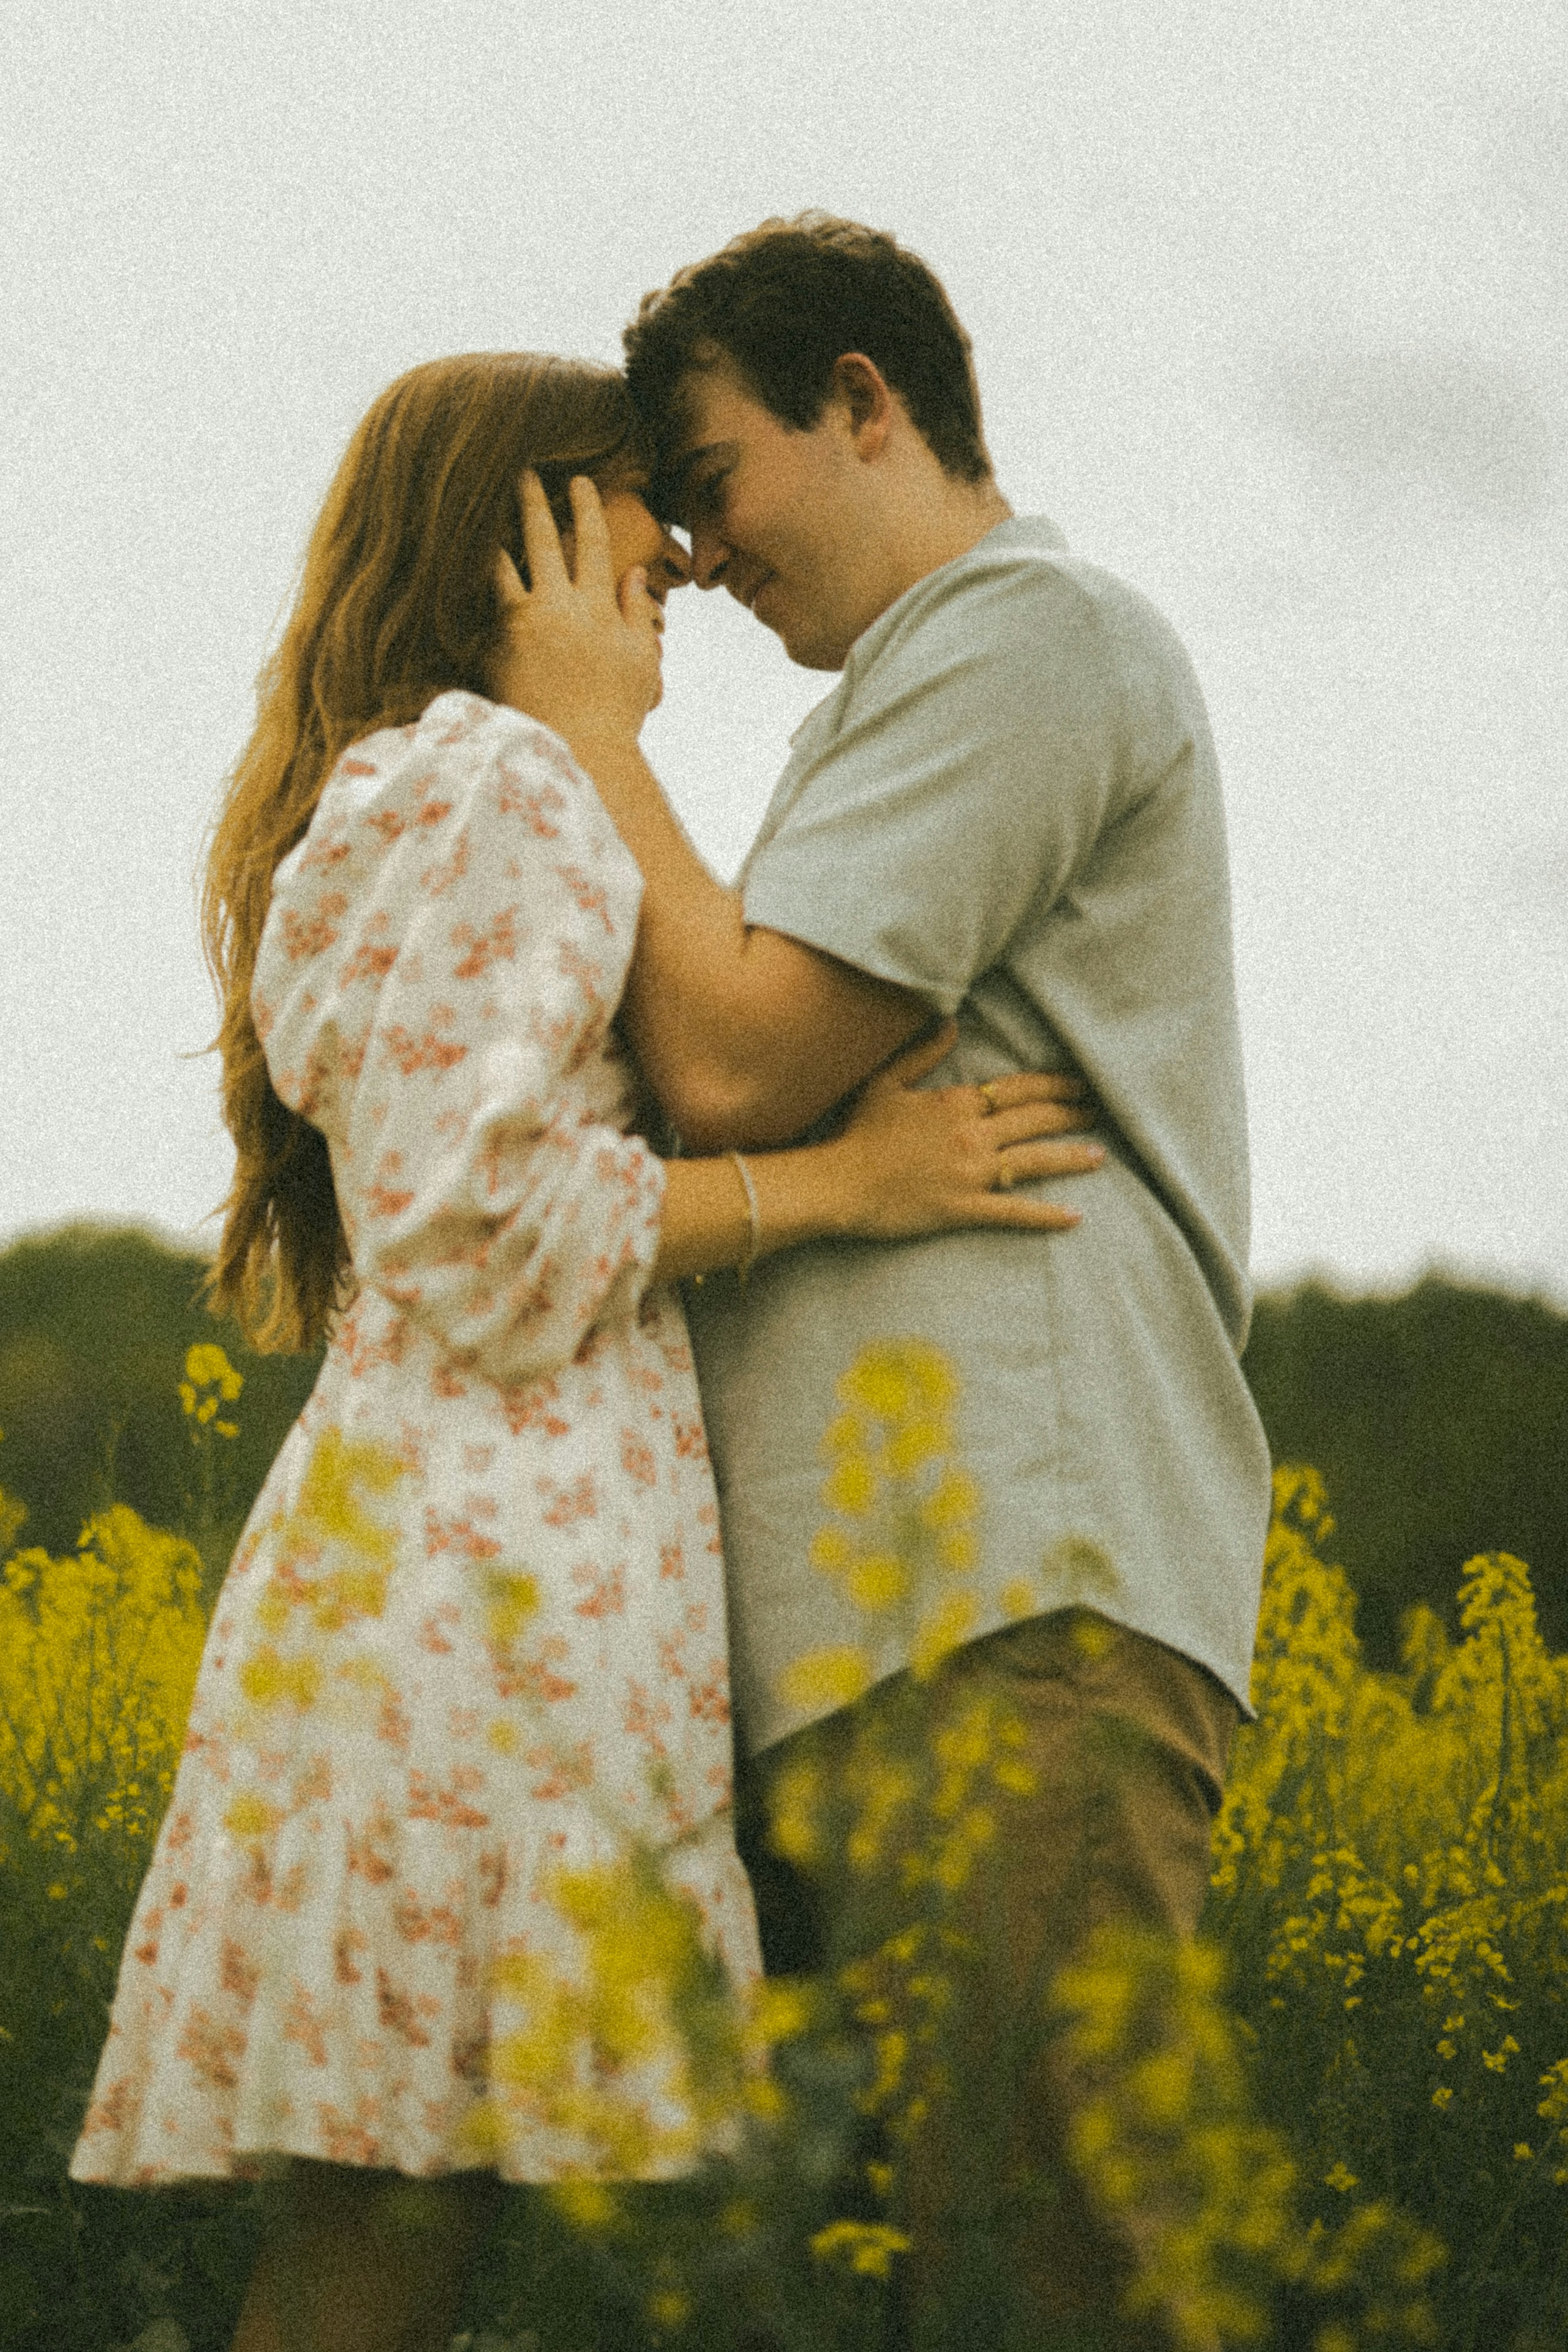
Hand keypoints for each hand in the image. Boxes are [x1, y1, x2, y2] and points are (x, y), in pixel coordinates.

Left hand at [485, 472, 662, 740]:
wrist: (578, 751)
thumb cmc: (615, 714)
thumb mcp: (641, 662)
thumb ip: (637, 613)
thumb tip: (635, 575)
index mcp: (598, 606)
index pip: (594, 543)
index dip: (587, 508)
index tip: (579, 482)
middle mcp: (559, 605)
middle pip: (543, 539)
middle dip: (533, 501)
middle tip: (521, 472)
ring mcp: (524, 623)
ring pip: (502, 565)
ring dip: (492, 534)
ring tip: (475, 511)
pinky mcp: (496, 646)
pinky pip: (480, 607)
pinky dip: (470, 585)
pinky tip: (452, 565)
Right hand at [834, 1023, 1103, 1237]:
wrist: (838, 1183)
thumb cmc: (857, 1134)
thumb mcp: (885, 1084)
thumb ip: (921, 1054)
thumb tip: (950, 1023)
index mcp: (956, 1104)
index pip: (1018, 1089)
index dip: (1054, 1085)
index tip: (1080, 1084)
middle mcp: (972, 1135)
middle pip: (1035, 1120)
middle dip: (1072, 1114)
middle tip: (1100, 1113)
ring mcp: (971, 1173)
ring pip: (1034, 1161)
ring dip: (1070, 1157)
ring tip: (1099, 1155)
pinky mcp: (964, 1209)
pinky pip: (1014, 1212)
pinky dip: (1046, 1216)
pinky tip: (1075, 1217)